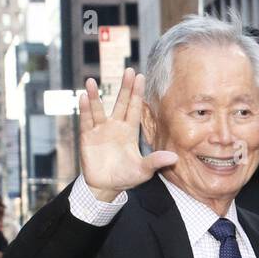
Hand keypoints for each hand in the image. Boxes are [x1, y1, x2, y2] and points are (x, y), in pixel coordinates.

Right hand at [77, 67, 176, 201]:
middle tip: (129, 70)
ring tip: (91, 81)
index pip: (134, 108)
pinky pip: (86, 121)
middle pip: (120, 103)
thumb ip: (156, 161)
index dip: (137, 93)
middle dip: (124, 87)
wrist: (106, 187)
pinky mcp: (87, 137)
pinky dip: (85, 110)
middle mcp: (115, 126)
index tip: (140, 76)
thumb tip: (174, 157)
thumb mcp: (143, 170)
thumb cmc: (126, 177)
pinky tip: (84, 97)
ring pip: (98, 109)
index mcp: (129, 131)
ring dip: (95, 95)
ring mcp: (100, 130)